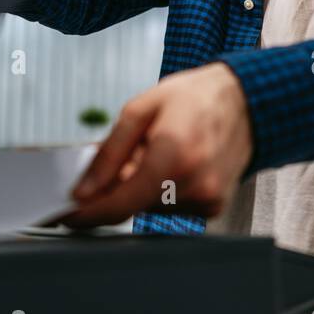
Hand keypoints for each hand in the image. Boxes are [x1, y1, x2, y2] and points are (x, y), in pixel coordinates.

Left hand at [63, 62, 253, 228]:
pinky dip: (162, 191)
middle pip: (133, 206)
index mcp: (174, 155)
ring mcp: (208, 200)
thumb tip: (84, 191)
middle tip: (123, 159)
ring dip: (140, 188)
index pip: (121, 203)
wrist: (246, 100)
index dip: (88, 214)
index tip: (67, 215)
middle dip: (116, 189)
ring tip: (157, 152)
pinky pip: (171, 208)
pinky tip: (174, 164)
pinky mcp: (215, 207)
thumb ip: (109, 153)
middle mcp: (194, 184)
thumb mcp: (141, 110)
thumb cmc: (194, 98)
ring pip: (150, 208)